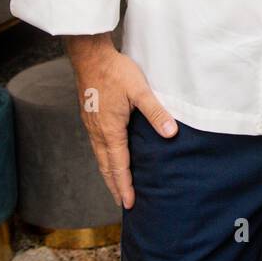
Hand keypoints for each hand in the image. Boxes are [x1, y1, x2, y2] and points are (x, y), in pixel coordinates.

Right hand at [64, 35, 177, 209]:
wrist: (90, 56)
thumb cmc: (115, 72)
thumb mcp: (140, 91)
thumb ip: (156, 112)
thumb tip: (171, 133)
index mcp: (110, 130)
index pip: (119, 165)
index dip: (125, 185)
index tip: (129, 203)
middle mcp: (98, 132)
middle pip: (106, 166)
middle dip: (115, 186)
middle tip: (123, 204)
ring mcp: (92, 125)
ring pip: (100, 157)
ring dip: (108, 174)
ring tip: (116, 186)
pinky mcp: (90, 117)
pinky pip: (97, 145)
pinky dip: (104, 159)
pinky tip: (109, 157)